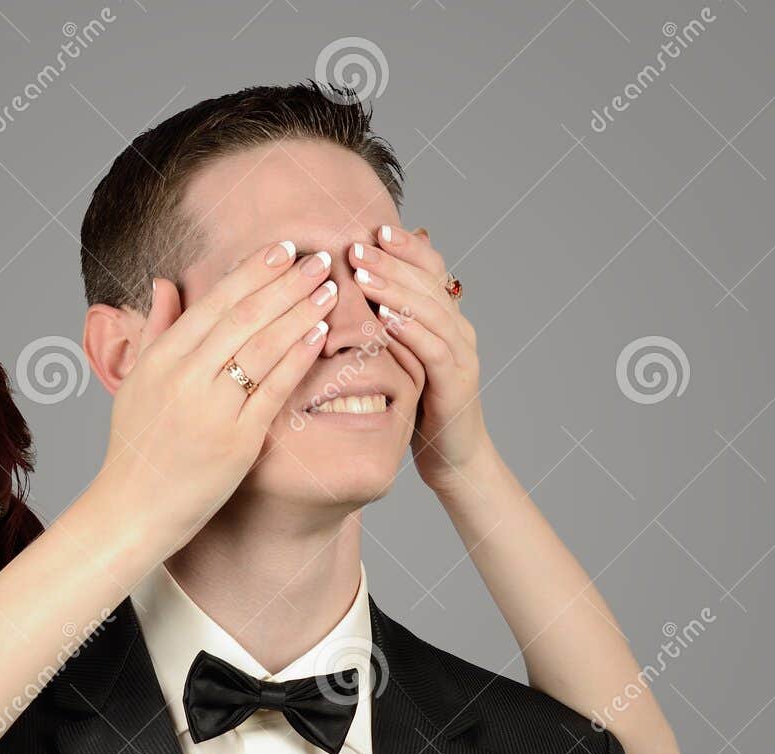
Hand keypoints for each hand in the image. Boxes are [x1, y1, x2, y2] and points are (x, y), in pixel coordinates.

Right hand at [98, 240, 340, 544]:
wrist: (133, 510)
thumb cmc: (136, 448)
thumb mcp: (135, 383)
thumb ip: (155, 330)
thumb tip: (165, 282)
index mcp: (161, 359)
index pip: (215, 302)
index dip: (253, 272)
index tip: (282, 250)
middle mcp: (185, 379)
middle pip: (245, 317)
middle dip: (286, 283)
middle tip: (319, 259)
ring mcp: (212, 411)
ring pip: (263, 347)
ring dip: (300, 312)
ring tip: (328, 289)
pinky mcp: (236, 443)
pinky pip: (274, 391)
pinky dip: (298, 358)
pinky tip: (320, 334)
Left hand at [346, 223, 490, 492]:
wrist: (454, 459)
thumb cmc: (422, 411)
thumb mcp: (402, 362)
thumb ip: (389, 329)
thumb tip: (356, 299)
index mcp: (448, 319)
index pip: (431, 269)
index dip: (406, 248)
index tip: (373, 230)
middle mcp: (459, 329)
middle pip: (429, 281)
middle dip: (392, 260)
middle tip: (357, 246)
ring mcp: (462, 355)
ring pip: (430, 309)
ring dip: (395, 288)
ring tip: (364, 272)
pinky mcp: (457, 383)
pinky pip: (433, 349)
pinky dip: (410, 329)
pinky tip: (385, 318)